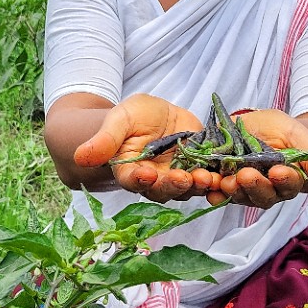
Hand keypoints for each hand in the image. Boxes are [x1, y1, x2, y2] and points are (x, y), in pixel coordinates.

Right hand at [73, 94, 219, 202]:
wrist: (155, 117)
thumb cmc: (131, 119)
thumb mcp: (119, 120)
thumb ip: (104, 140)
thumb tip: (80, 156)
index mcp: (131, 173)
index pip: (133, 181)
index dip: (140, 179)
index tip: (146, 173)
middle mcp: (156, 182)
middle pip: (164, 189)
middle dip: (175, 185)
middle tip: (184, 178)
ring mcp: (179, 177)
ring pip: (189, 188)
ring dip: (199, 186)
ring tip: (208, 178)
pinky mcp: (200, 168)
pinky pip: (210, 178)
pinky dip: (219, 181)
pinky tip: (227, 178)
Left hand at [205, 109, 307, 208]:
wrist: (257, 127)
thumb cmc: (283, 132)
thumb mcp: (298, 136)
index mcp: (290, 180)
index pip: (290, 184)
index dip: (285, 180)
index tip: (280, 172)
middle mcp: (268, 190)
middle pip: (263, 195)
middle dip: (255, 186)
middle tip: (246, 175)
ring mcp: (244, 189)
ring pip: (239, 195)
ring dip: (232, 189)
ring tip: (225, 180)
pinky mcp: (223, 182)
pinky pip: (217, 190)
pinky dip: (211, 189)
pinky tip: (207, 184)